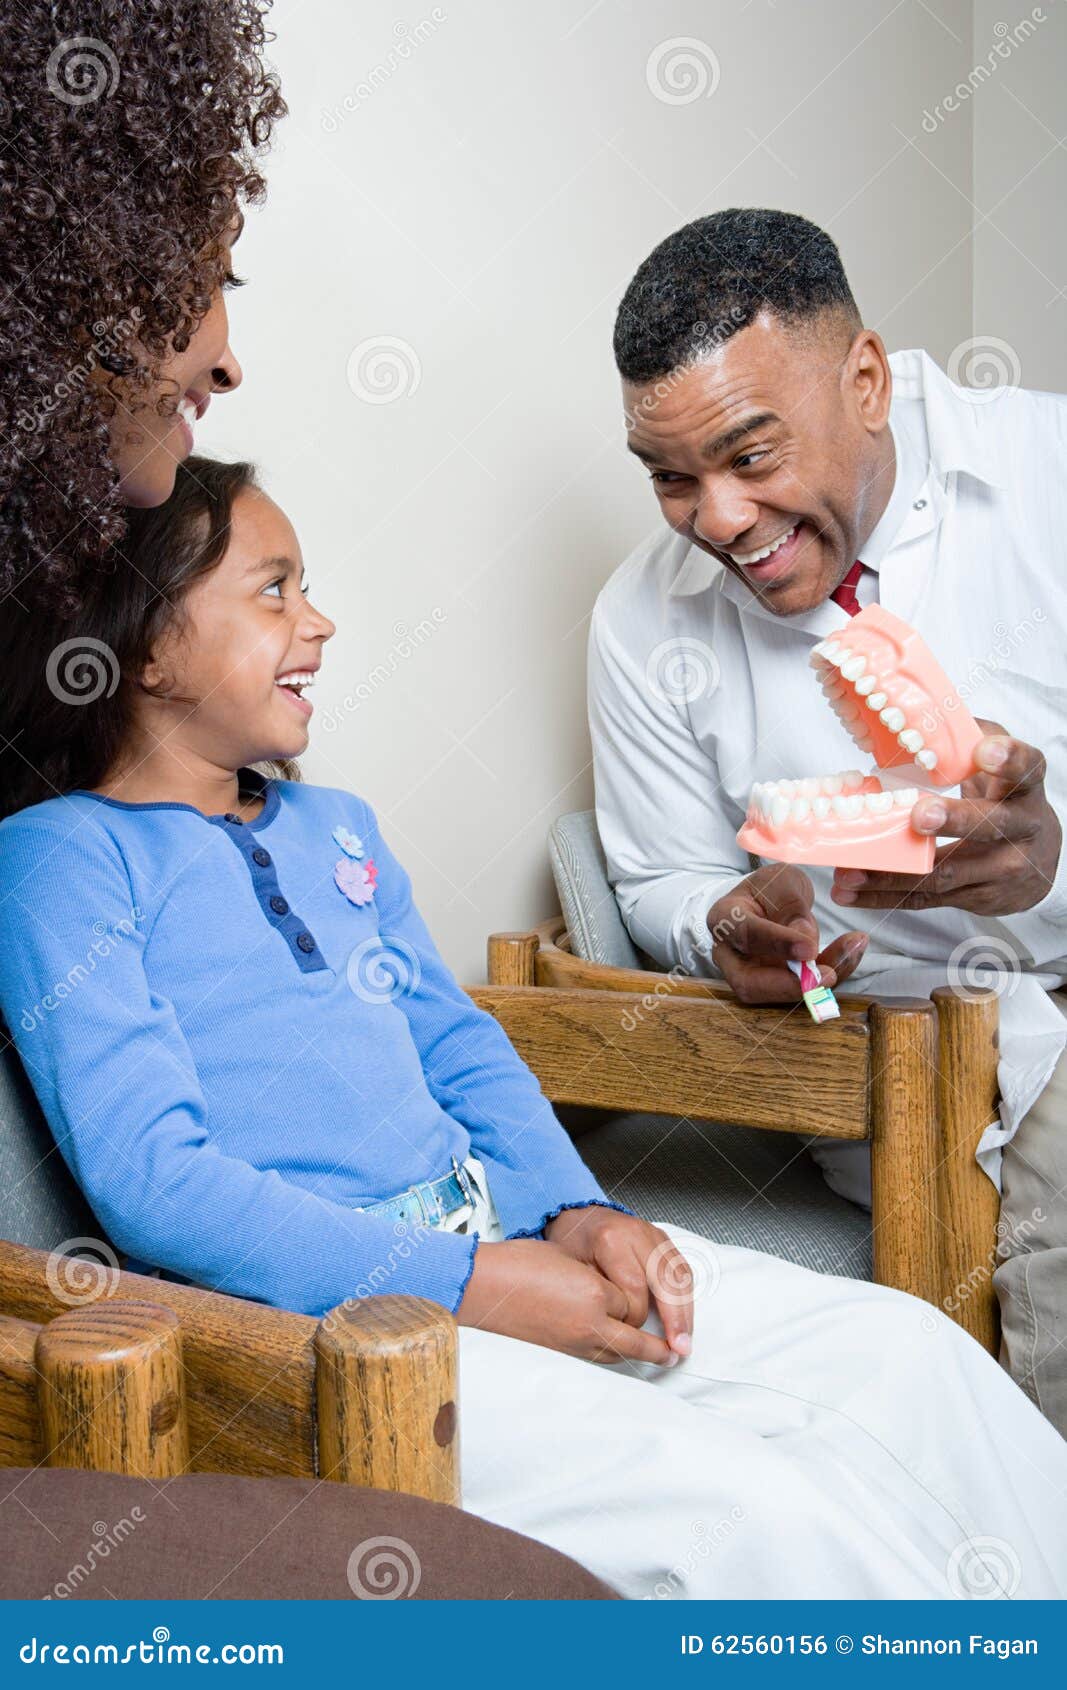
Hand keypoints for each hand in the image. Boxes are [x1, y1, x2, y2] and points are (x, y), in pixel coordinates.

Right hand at [456, 1238, 675, 1364]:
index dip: (636, 1299)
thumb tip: (609, 1294)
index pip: (633, 1302)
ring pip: (619, 1355)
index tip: (645, 1298)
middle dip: (658, 1347)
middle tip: (676, 1351)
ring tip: (657, 1357)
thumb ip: (593, 1278)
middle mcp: (588, 1323)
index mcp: (593, 1292)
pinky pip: (598, 1359)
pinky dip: (613, 1357)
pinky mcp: (561, 1353)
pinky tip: (617, 1354)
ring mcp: (574, 1343)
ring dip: (638, 1356)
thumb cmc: (519, 1264)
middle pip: (635, 1341)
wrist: (483, 1287)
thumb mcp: (566, 1261)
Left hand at [544, 1206, 692, 1360]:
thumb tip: (621, 1331)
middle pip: (666, 1280)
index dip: (635, 1316)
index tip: (632, 1334)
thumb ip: (599, 1295)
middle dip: (675, 1318)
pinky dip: (685, 1296)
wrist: (579, 1217)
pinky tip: (684, 1317)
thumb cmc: (573, 1242)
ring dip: (685, 1310)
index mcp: (612, 1239)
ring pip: (680, 1276)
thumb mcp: (574, 1269)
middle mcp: (638, 1233)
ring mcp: (654, 1234)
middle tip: (678, 1347)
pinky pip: (682, 1270)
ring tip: (685, 1338)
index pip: (634, 1287)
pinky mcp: (664, 1240)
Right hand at [707, 863, 867, 1004]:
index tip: (809, 948)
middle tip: (828, 976)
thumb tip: (805, 942)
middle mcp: (731, 954)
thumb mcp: (781, 883)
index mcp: (725, 919)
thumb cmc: (769, 889)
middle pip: (749, 983)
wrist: (770, 900)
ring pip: (778, 992)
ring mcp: (751, 974)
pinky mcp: (775, 985)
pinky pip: (801, 988)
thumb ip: (790, 909)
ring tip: (851, 951)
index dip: (778, 945)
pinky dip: (830, 973)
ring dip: (818, 981)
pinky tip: (851, 952)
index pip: (747, 935)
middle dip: (790, 986)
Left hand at [830, 721, 1061, 914]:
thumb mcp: (999, 767)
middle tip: (920, 815)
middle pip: (990, 826)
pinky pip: (929, 899)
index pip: (1026, 770)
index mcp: (1024, 789)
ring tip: (852, 871)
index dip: (1008, 760)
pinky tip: (852, 891)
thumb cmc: (1006, 802)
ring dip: (894, 874)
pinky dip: (886, 896)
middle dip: (954, 820)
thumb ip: (970, 738)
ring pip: (947, 873)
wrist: (1037, 861)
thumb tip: (920, 715)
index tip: (984, 752)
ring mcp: (1001, 870)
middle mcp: (1020, 830)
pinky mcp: (977, 897)